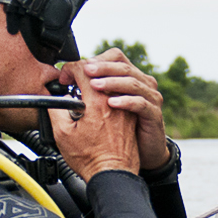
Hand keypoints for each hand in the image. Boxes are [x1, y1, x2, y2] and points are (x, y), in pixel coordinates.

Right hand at [48, 66, 140, 179]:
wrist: (112, 175)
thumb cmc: (90, 159)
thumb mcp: (62, 134)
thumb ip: (56, 110)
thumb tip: (56, 100)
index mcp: (97, 102)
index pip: (84, 68)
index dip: (69, 69)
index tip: (65, 80)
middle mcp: (114, 101)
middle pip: (100, 72)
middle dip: (84, 73)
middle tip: (74, 84)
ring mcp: (125, 108)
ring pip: (111, 83)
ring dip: (97, 84)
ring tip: (85, 95)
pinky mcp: (130, 116)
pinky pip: (119, 96)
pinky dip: (107, 95)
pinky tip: (97, 107)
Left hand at [77, 47, 169, 169]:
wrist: (134, 158)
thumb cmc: (114, 133)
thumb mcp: (100, 111)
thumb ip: (87, 96)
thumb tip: (64, 89)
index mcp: (124, 80)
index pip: (112, 58)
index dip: (92, 60)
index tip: (70, 73)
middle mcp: (138, 85)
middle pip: (123, 65)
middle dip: (102, 66)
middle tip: (86, 71)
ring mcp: (148, 99)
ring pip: (133, 82)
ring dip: (112, 82)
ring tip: (94, 85)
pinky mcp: (153, 115)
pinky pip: (141, 103)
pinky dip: (127, 101)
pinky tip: (111, 103)